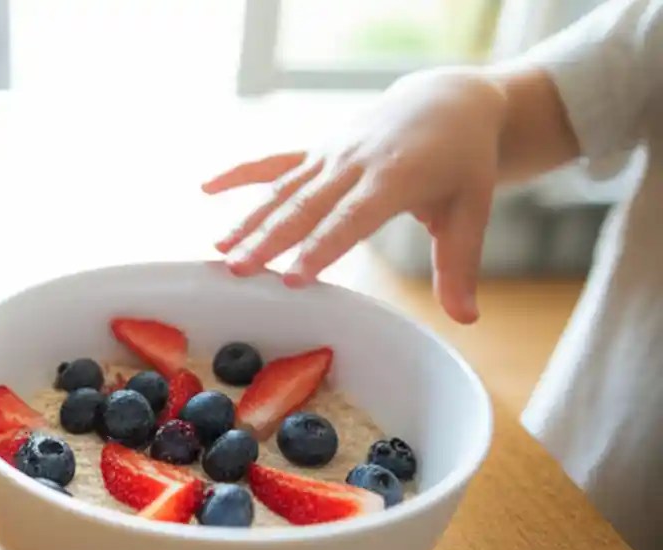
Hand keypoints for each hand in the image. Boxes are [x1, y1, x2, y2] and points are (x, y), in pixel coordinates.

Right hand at [202, 69, 508, 323]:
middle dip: (269, 239)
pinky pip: (274, 162)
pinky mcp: (317, 150)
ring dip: (250, 219)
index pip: (352, 218)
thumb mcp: (471, 210)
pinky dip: (239, 173)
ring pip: (284, 189)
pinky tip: (206, 189)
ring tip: (221, 251)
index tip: (293, 278)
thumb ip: (459, 266)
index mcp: (395, 177)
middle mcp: (355, 162)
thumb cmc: (462, 162)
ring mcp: (331, 153)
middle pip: (305, 206)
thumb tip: (465, 319)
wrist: (446, 102)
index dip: (321, 248)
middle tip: (239, 270)